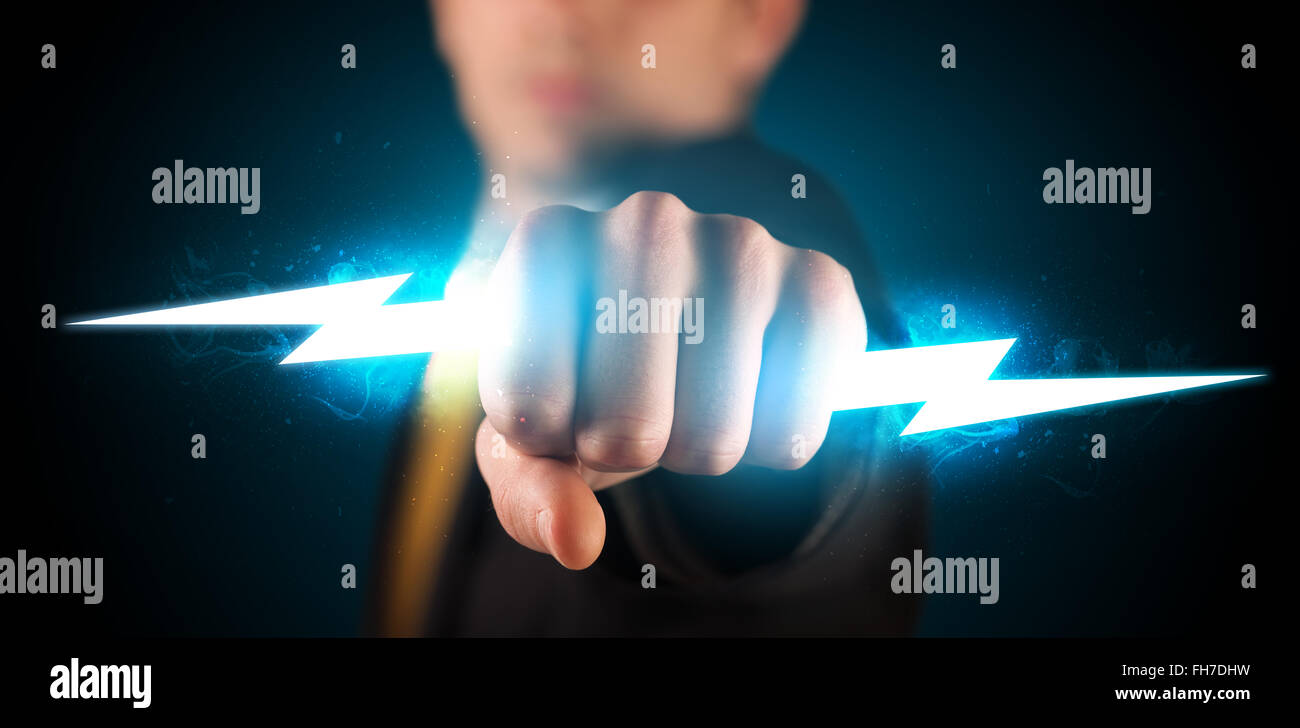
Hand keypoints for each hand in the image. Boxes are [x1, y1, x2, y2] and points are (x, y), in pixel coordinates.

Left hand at [473, 191, 866, 567]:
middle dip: (629, 450)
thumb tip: (579, 542)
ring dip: (699, 450)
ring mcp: (741, 244)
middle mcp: (645, 222)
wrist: (675, 292)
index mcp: (548, 246)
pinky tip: (753, 387)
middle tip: (636, 400)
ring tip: (691, 392)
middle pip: (629, 435)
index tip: (560, 395)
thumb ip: (527, 494)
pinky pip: (795, 434)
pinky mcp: (821, 281)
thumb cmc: (589, 369)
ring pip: (715, 442)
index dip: (548, 439)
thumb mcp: (533, 432)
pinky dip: (771, 446)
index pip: (533, 415)